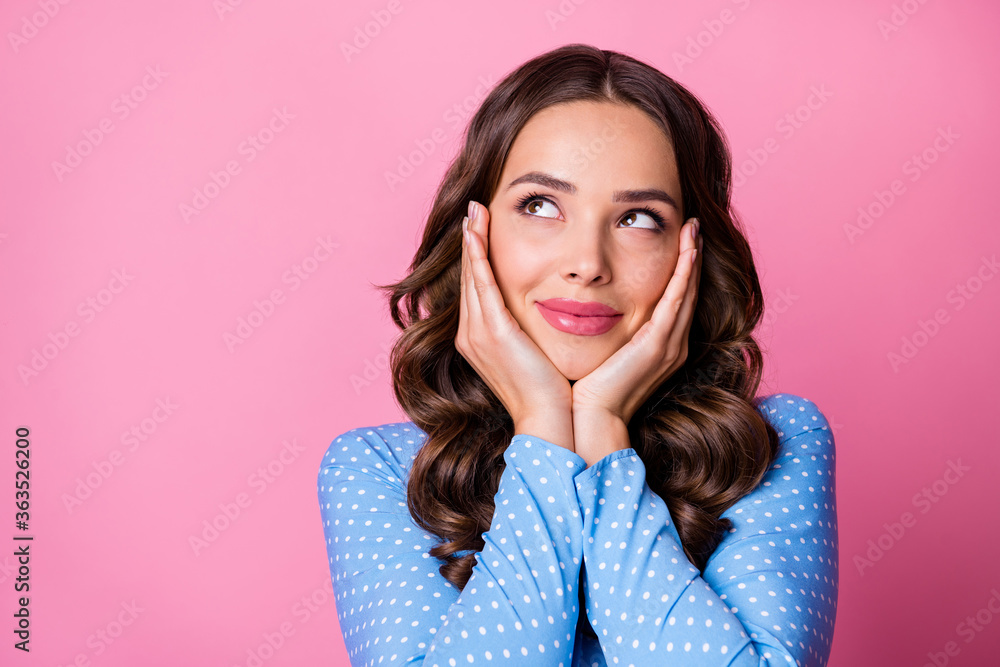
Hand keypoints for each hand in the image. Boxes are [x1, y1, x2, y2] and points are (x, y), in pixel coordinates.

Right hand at [456, 201, 573, 449]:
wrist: (548, 420)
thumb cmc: (550, 391)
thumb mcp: (533, 354)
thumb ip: (528, 331)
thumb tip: (540, 313)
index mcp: (480, 340)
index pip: (477, 288)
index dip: (476, 257)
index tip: (480, 229)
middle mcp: (472, 334)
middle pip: (470, 277)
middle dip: (471, 241)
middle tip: (474, 210)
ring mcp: (478, 334)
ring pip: (472, 276)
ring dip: (472, 240)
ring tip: (475, 213)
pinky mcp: (493, 332)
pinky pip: (482, 284)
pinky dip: (478, 256)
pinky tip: (477, 233)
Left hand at [571, 217, 702, 427]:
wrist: (591, 418)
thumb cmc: (589, 388)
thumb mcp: (605, 352)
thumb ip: (608, 330)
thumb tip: (591, 306)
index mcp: (660, 346)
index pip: (676, 298)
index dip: (681, 268)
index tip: (679, 239)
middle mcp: (671, 344)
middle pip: (688, 291)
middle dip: (691, 256)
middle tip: (693, 225)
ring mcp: (668, 345)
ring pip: (687, 292)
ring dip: (692, 257)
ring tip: (693, 229)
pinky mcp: (658, 346)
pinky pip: (676, 302)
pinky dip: (684, 275)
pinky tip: (688, 251)